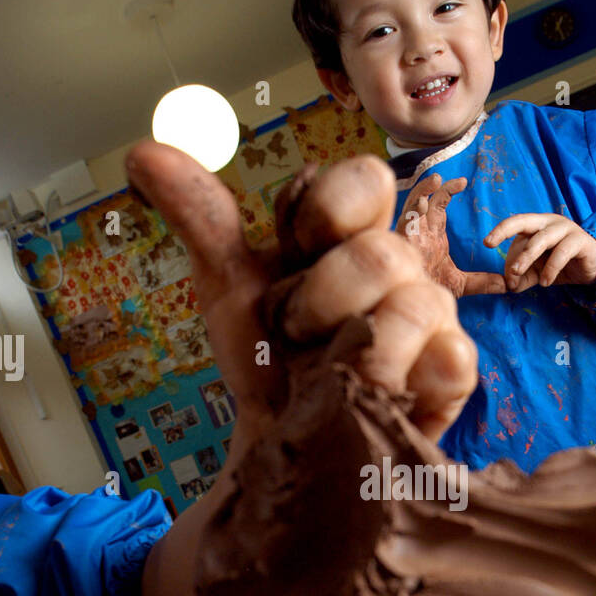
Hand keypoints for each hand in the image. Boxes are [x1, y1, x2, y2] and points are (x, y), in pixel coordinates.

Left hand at [124, 144, 476, 442]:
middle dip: (321, 301)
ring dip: (353, 352)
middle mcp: (397, 270)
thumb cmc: (266, 359)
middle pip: (381, 250)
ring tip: (332, 378)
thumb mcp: (230, 288)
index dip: (328, 209)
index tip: (297, 246)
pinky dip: (402, 382)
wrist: (284, 444)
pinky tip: (375, 397)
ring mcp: (431, 319)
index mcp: (348, 235)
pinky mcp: (451, 373)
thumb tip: (144, 151)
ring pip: (413, 305)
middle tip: (296, 334)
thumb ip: (202, 219)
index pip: (365, 180)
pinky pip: (449, 360)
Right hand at [396, 173, 506, 297]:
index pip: (437, 206)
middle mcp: (418, 232)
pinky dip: (411, 210)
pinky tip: (422, 202)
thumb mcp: (459, 284)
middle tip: (450, 178)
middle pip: (423, 200)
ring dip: (421, 191)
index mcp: (430, 236)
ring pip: (410, 206)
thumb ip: (482, 282)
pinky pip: (402, 222)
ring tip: (436, 179)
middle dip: (433, 186)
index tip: (463, 181)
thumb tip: (506, 285)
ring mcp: (408, 237)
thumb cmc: (429, 292)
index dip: (447, 191)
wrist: (414, 306)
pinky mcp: (400, 245)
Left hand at [484, 212, 595, 291]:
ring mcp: (566, 229)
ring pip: (542, 239)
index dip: (501, 230)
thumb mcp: (535, 273)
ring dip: (528, 257)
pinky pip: (562, 252)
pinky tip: (545, 282)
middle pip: (525, 222)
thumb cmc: (560, 266)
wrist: (591, 269)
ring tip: (519, 275)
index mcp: (537, 224)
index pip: (516, 222)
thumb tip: (506, 286)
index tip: (487, 243)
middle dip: (509, 239)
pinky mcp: (581, 241)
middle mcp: (550, 222)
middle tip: (506, 267)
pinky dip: (551, 268)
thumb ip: (520, 277)